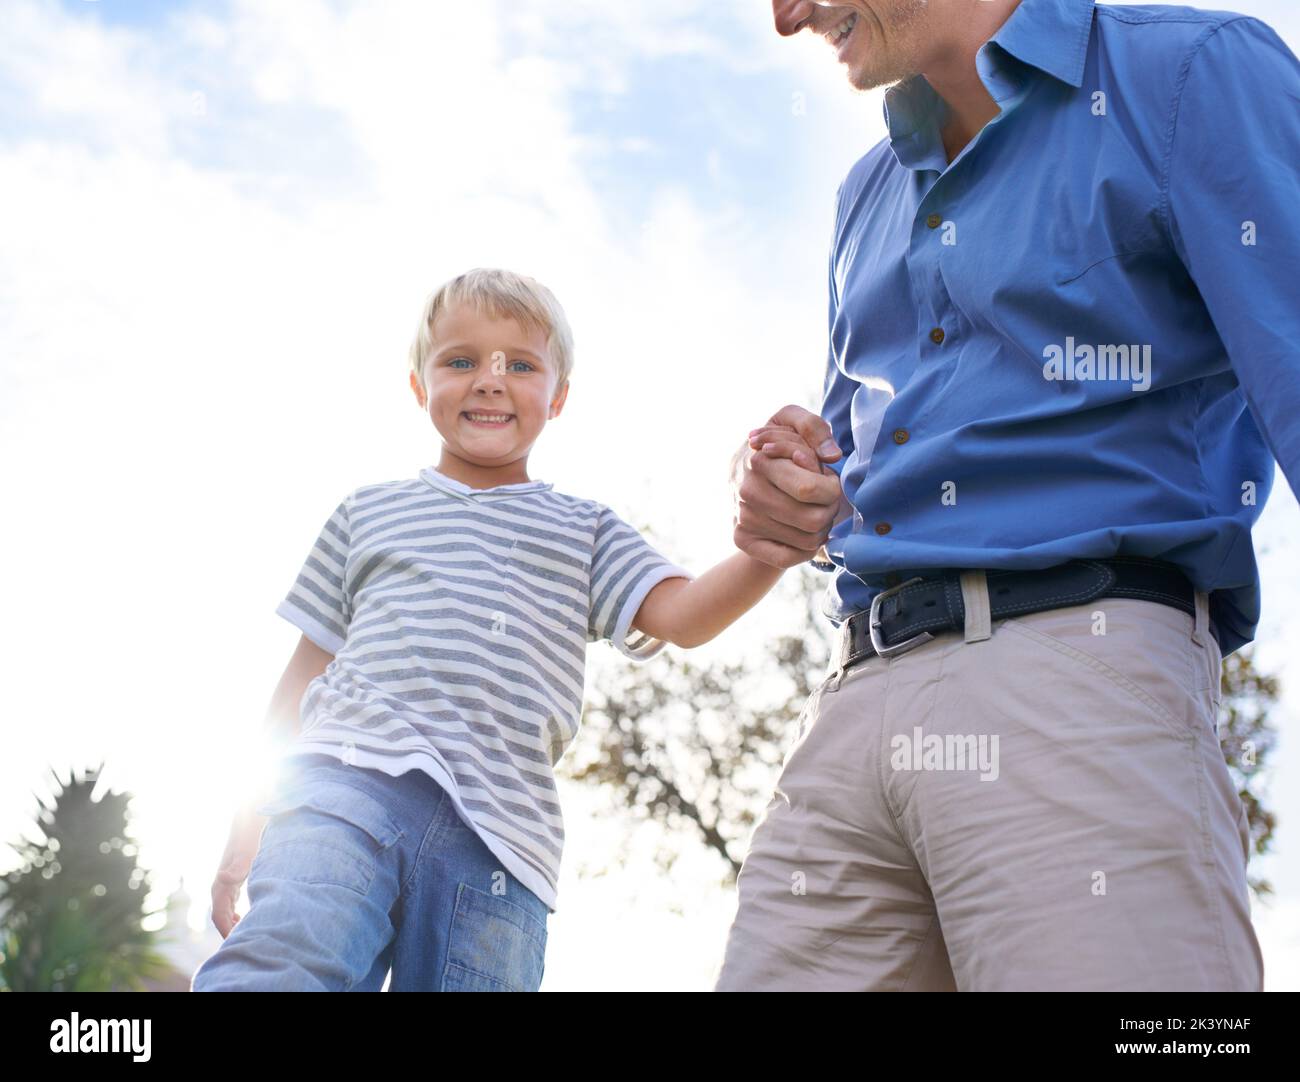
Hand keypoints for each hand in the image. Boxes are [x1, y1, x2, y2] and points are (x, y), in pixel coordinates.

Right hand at [209, 808, 268, 937]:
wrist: (249, 816)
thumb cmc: (250, 832)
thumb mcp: (247, 849)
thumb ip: (238, 865)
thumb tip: (224, 879)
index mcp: (222, 882)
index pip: (220, 916)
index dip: (228, 932)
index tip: (238, 944)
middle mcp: (220, 883)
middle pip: (221, 917)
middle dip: (230, 933)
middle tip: (245, 946)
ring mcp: (226, 881)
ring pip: (224, 911)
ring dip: (232, 925)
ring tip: (245, 937)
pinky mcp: (234, 877)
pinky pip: (230, 903)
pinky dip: (234, 914)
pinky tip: (245, 919)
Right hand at [731, 404, 843, 568]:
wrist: (740, 470)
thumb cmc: (776, 444)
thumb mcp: (791, 421)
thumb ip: (814, 428)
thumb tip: (831, 457)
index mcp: (760, 460)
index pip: (811, 490)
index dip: (831, 487)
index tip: (825, 477)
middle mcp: (748, 492)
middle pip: (814, 520)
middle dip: (830, 509)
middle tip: (824, 498)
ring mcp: (744, 518)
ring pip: (808, 541)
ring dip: (821, 528)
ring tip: (813, 510)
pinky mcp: (742, 539)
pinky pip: (786, 558)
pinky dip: (804, 550)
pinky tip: (804, 532)